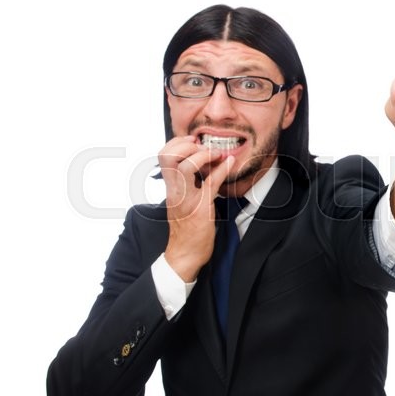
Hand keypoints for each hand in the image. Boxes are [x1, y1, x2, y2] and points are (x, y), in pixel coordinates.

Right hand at [158, 136, 235, 281]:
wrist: (184, 254)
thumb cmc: (185, 228)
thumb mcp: (181, 201)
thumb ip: (186, 183)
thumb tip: (200, 165)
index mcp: (170, 187)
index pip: (163, 155)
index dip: (177, 142)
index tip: (193, 140)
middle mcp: (175, 190)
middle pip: (169, 156)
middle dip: (188, 144)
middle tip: (204, 147)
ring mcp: (187, 199)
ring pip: (186, 167)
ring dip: (203, 155)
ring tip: (216, 154)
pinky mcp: (201, 208)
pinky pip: (211, 184)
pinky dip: (223, 169)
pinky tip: (231, 163)